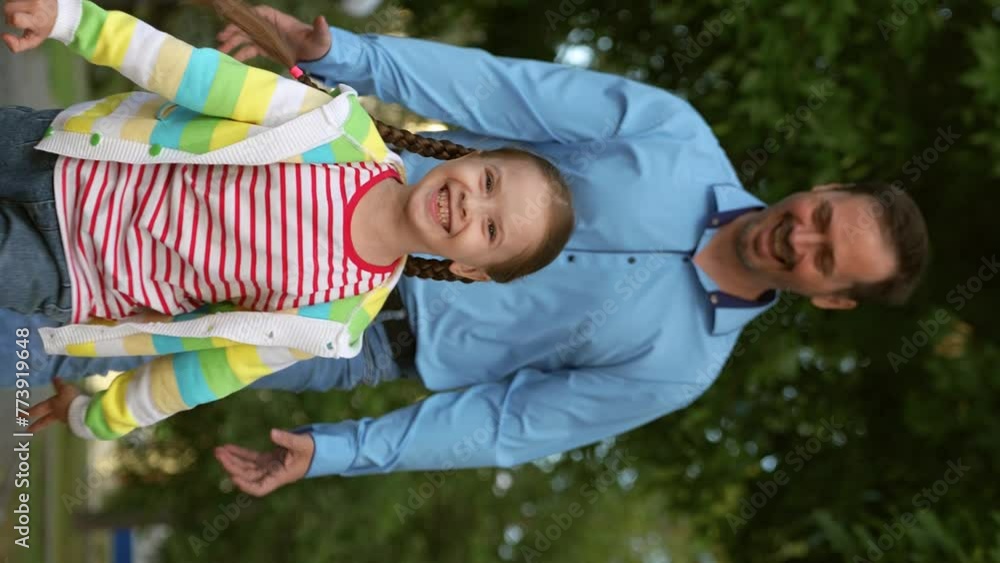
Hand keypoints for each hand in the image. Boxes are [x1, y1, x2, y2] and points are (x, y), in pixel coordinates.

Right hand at [2, 0, 57, 52]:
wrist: (57, 10)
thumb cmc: (42, 25)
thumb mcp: (34, 39)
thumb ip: (18, 45)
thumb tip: (4, 37)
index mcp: (38, 20)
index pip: (15, 19)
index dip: (11, 20)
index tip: (16, 21)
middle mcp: (37, 5)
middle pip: (7, 8)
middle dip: (10, 11)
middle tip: (21, 13)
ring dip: (13, 3)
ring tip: (23, 6)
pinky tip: (23, 2)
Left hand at [27, 377, 79, 431]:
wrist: (84, 411)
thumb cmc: (72, 399)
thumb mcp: (65, 388)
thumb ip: (60, 385)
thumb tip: (54, 377)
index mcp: (53, 405)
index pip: (39, 408)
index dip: (29, 411)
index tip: (20, 415)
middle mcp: (57, 414)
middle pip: (45, 421)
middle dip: (37, 425)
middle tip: (28, 430)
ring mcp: (66, 419)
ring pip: (57, 420)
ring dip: (55, 421)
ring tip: (55, 420)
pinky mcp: (75, 422)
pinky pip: (70, 420)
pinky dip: (69, 418)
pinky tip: (72, 417)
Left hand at [214, 429, 314, 496]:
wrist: (319, 449)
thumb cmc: (314, 449)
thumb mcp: (303, 444)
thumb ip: (288, 439)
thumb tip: (272, 433)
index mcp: (280, 476)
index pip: (260, 488)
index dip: (246, 485)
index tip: (233, 477)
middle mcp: (272, 474)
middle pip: (247, 475)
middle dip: (232, 466)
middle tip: (218, 453)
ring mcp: (269, 467)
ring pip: (246, 467)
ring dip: (232, 459)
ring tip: (218, 450)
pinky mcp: (268, 459)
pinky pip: (250, 458)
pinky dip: (239, 453)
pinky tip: (227, 448)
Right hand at [216, 6, 330, 62]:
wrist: (317, 56)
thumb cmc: (318, 43)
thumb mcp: (321, 37)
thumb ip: (320, 29)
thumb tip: (322, 19)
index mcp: (278, 19)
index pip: (259, 13)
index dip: (248, 17)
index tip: (236, 21)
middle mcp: (269, 26)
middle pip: (247, 26)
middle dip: (234, 31)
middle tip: (221, 38)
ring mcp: (265, 38)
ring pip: (245, 38)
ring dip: (232, 43)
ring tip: (220, 51)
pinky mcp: (265, 49)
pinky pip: (249, 50)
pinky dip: (240, 54)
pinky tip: (231, 59)